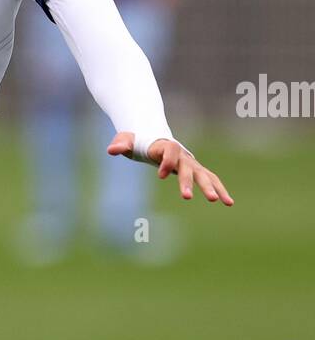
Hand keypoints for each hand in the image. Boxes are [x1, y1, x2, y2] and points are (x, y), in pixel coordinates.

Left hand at [108, 133, 233, 205]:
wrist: (153, 137)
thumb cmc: (138, 141)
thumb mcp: (127, 141)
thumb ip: (121, 144)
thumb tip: (111, 150)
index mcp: (165, 146)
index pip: (171, 151)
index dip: (167, 161)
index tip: (160, 175)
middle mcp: (182, 155)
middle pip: (189, 166)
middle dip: (188, 181)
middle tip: (186, 198)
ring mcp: (191, 163)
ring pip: (204, 174)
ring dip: (212, 187)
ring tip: (222, 202)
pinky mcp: (196, 170)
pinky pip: (210, 179)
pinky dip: (220, 189)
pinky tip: (229, 202)